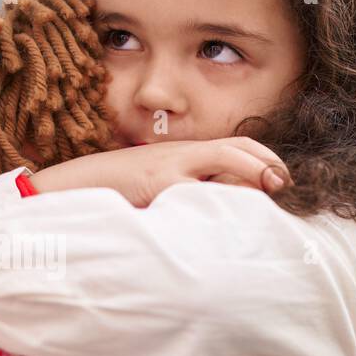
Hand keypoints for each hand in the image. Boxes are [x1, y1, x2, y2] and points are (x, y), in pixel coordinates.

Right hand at [27, 138, 291, 207]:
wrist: (71, 186)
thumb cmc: (110, 193)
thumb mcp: (151, 189)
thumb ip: (180, 191)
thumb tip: (211, 210)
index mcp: (180, 154)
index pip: (232, 145)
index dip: (262, 156)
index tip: (280, 176)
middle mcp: (179, 153)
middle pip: (235, 145)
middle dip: (266, 161)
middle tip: (284, 182)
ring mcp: (169, 166)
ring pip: (224, 157)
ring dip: (253, 171)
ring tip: (272, 188)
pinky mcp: (157, 183)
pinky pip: (198, 187)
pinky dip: (220, 196)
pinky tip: (234, 210)